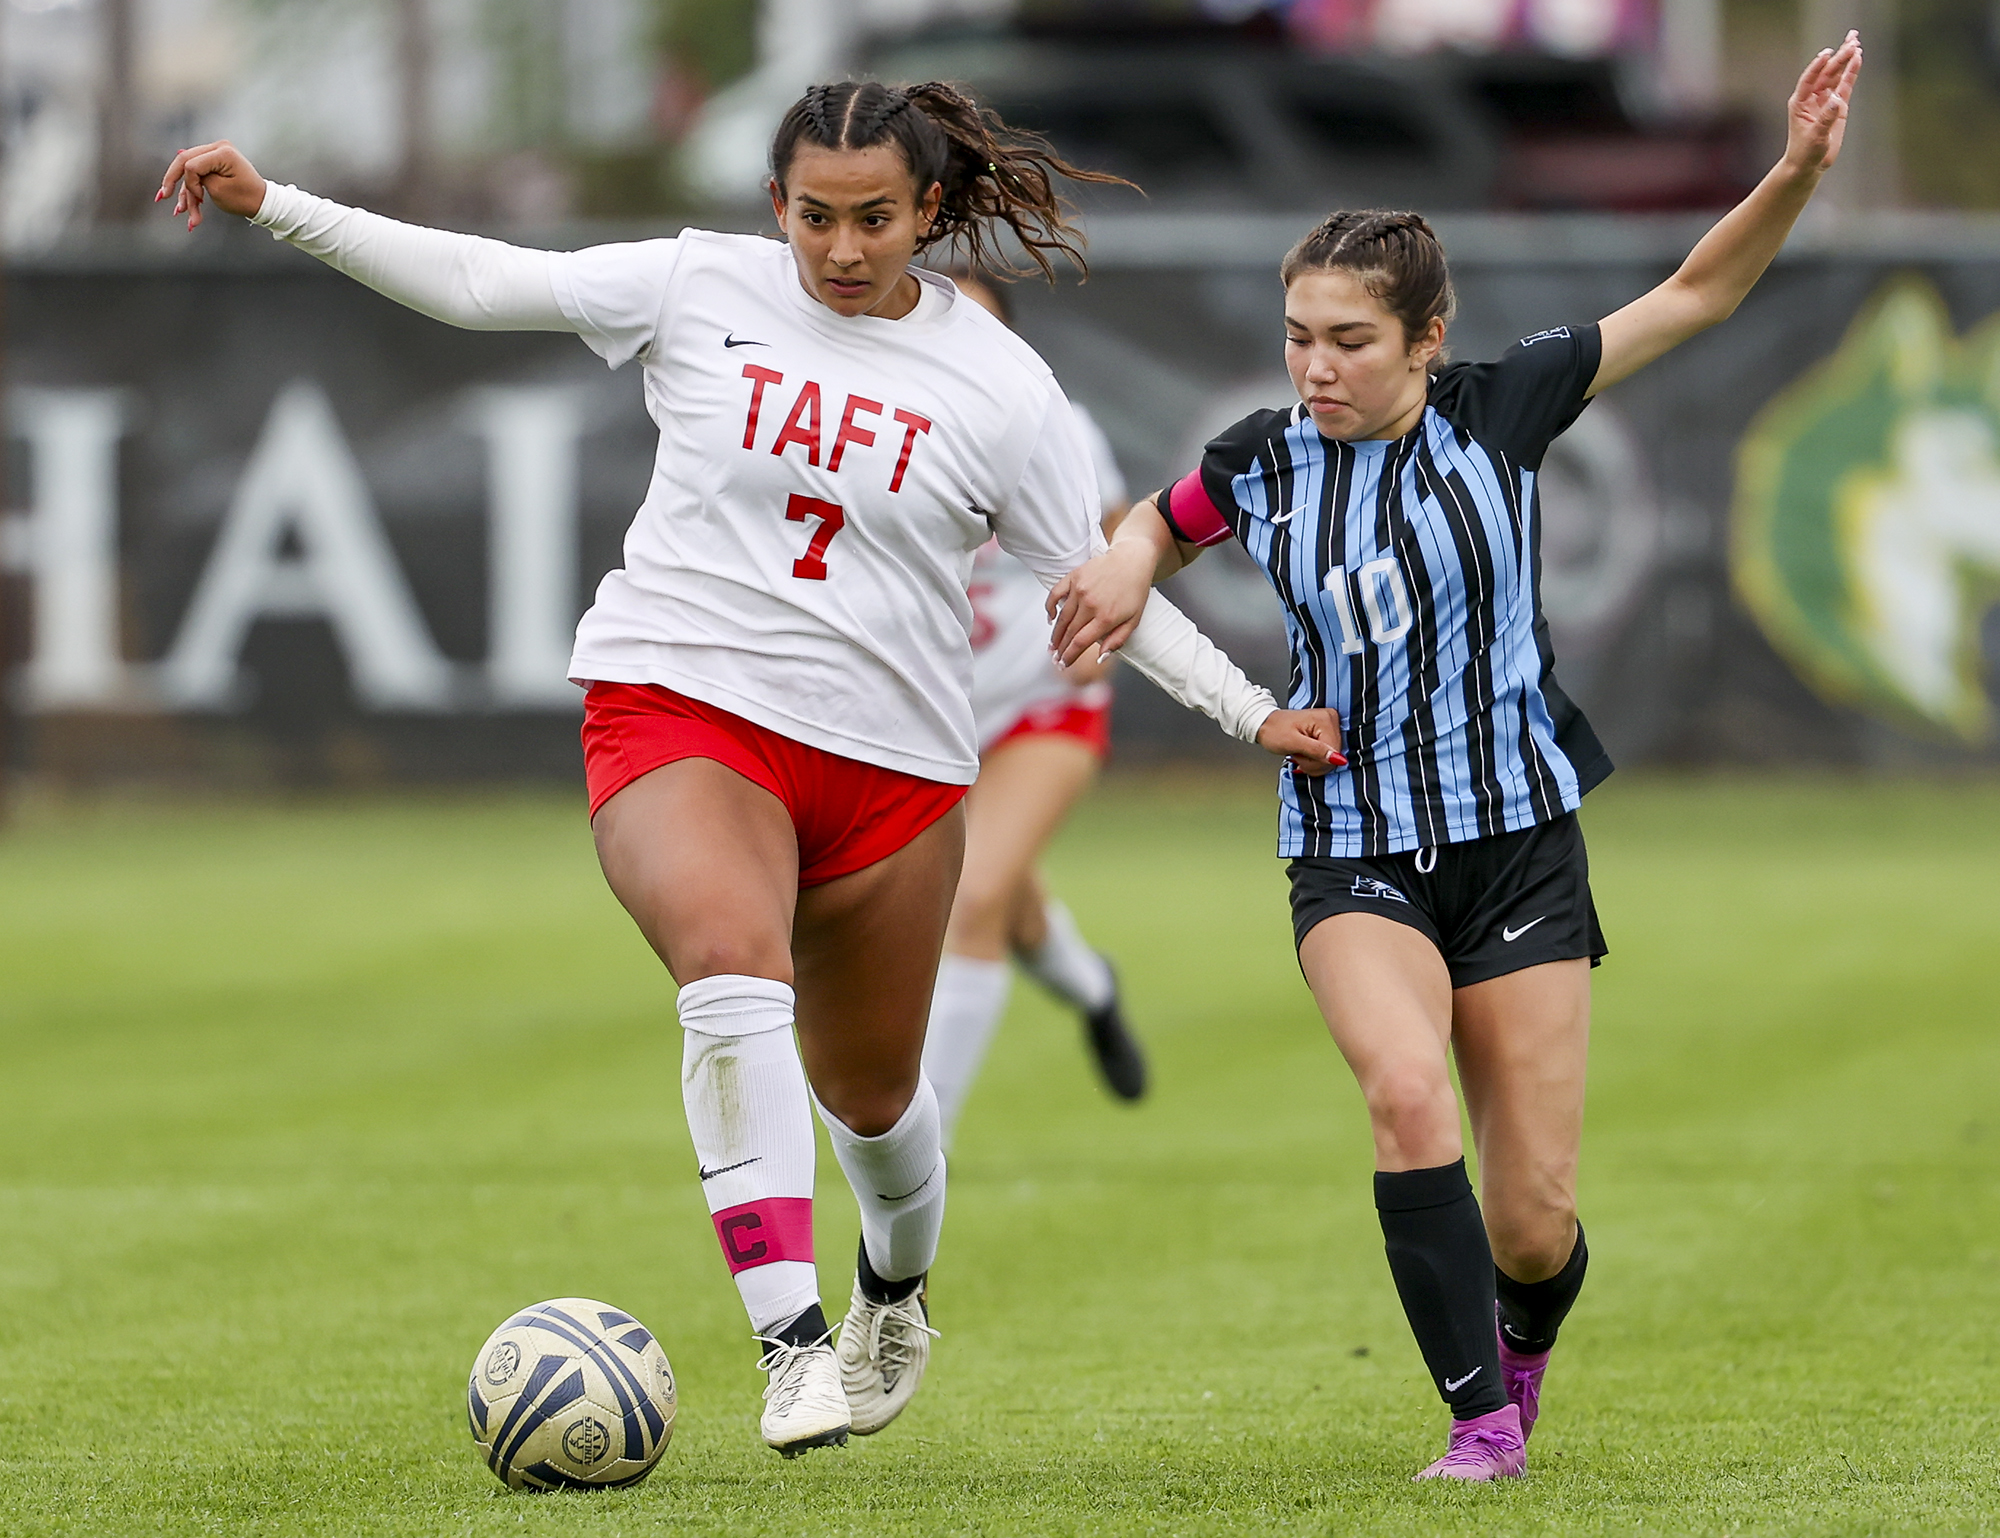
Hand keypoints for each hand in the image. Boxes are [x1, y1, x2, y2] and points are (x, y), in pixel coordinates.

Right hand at [156, 141, 266, 230]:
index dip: (190, 184)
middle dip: (173, 182)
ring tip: (181, 213)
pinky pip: (198, 174)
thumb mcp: (219, 190)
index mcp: (222, 152)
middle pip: (184, 161)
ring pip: (190, 171)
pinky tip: (186, 208)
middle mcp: (218, 147)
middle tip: (162, 197)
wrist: (263, 202)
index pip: (191, 164)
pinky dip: (192, 190)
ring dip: (185, 194)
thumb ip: (198, 177)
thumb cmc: (246, 198)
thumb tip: (182, 163)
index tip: (200, 199)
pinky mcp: (215, 162)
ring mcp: (216, 153)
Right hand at [1046, 539, 1155, 666]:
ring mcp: (1079, 589)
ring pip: (1061, 618)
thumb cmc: (1134, 590)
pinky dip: (1050, 607)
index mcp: (1105, 617)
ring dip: (1055, 634)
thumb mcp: (1134, 620)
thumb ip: (1117, 640)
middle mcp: (1090, 604)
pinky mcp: (1073, 577)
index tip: (1064, 664)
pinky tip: (1050, 619)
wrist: (1131, 560)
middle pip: (1068, 633)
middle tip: (1055, 659)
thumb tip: (1100, 657)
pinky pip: (1055, 594)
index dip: (1069, 656)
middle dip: (1060, 649)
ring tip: (1052, 646)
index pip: (1080, 643)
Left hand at [1256, 708, 1345, 774]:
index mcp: (1326, 719)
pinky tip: (1305, 753)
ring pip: (1331, 758)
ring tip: (1300, 753)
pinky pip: (1327, 754)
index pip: (1334, 752)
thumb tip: (1338, 759)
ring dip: (1313, 762)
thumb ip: (1316, 750)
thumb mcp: (1292, 743)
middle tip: (1299, 756)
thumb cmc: (1274, 730)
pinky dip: (1314, 759)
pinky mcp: (1327, 733)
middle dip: (1314, 762)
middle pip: (1334, 755)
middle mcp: (1331, 719)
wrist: (1265, 724)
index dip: (1317, 762)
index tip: (1301, 759)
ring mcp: (1330, 726)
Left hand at [1783, 31, 1861, 177]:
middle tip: (1851, 40)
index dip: (1818, 65)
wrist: (1808, 165)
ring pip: (1836, 75)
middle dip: (1838, 56)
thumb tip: (1836, 100)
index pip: (1809, 79)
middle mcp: (1812, 97)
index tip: (1827, 53)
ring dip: (1845, 59)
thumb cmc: (1805, 152)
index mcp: (1800, 102)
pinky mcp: (1837, 106)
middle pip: (1827, 72)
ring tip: (1856, 42)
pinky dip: (1851, 72)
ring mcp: (1825, 100)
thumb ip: (1826, 118)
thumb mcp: (1815, 136)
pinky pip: (1845, 85)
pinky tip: (1857, 58)